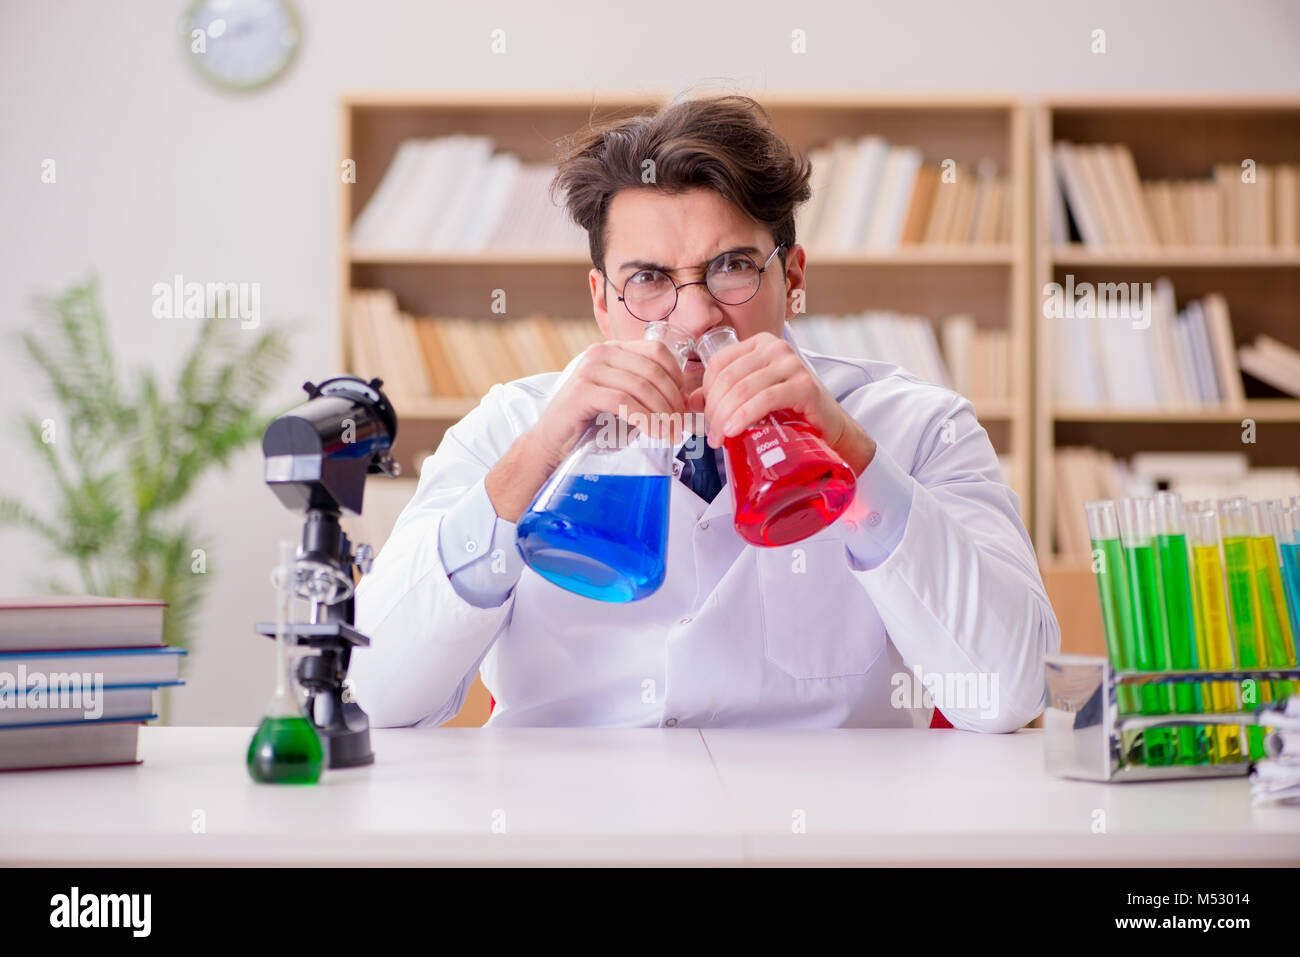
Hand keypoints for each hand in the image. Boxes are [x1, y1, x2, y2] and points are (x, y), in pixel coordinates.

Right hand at [528, 338, 689, 465]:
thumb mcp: (624, 401)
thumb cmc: (591, 424)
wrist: (552, 443)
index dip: (677, 377)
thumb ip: (648, 394)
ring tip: (671, 434)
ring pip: (641, 386)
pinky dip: (644, 419)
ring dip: (662, 413)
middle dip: (673, 400)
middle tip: (681, 425)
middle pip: (653, 370)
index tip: (684, 404)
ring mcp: (589, 370)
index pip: (657, 351)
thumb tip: (686, 402)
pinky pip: (623, 402)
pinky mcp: (582, 391)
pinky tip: (654, 433)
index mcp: (614, 350)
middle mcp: (600, 353)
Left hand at [690, 331, 876, 474]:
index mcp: (759, 344)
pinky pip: (765, 398)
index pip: (719, 363)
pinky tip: (734, 431)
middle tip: (713, 436)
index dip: (706, 393)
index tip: (705, 420)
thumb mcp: (751, 398)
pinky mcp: (804, 385)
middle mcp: (776, 347)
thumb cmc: (788, 412)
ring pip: (743, 388)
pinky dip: (745, 416)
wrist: (828, 429)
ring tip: (720, 439)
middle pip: (728, 377)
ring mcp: (792, 363)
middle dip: (714, 409)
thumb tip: (689, 401)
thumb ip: (722, 395)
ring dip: (725, 417)